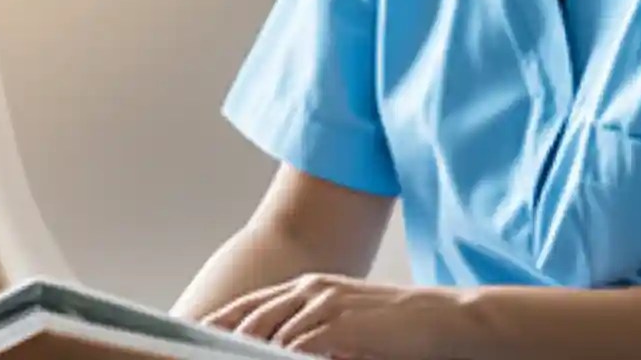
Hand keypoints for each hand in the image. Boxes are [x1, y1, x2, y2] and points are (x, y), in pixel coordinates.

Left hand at [202, 274, 463, 359]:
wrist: (445, 319)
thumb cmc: (397, 326)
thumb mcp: (346, 320)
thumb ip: (312, 332)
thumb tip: (280, 349)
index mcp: (309, 288)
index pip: (252, 304)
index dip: (222, 319)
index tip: (196, 333)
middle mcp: (312, 290)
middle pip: (252, 316)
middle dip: (225, 336)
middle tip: (203, 351)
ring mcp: (326, 305)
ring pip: (272, 331)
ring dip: (251, 350)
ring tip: (231, 359)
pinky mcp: (343, 324)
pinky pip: (301, 344)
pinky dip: (284, 355)